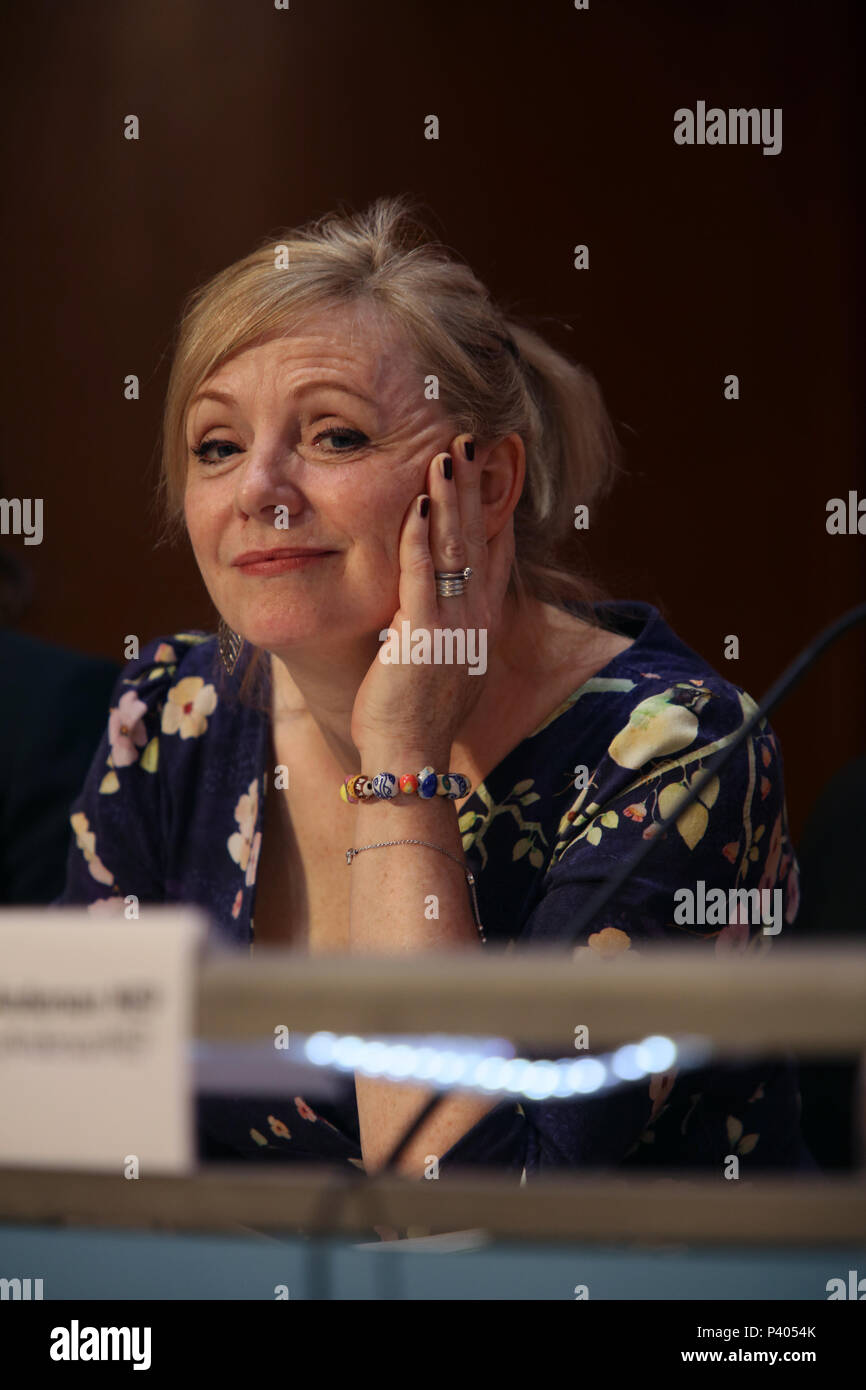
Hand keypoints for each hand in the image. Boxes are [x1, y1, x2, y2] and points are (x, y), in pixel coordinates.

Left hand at [350, 433, 514, 761]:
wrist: (412, 758)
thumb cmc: (416, 718)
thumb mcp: (443, 665)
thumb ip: (444, 629)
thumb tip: (428, 605)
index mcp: (483, 625)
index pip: (496, 553)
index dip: (497, 507)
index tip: (498, 467)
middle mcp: (477, 619)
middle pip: (481, 538)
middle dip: (476, 486)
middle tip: (473, 439)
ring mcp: (454, 625)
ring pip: (456, 547)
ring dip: (451, 496)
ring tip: (450, 452)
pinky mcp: (423, 634)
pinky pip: (421, 574)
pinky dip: (419, 535)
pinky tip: (416, 501)